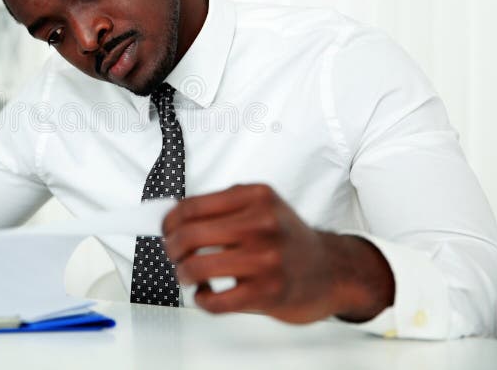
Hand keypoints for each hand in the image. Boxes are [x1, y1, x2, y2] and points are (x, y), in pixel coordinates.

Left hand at [162, 184, 393, 323]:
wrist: (329, 271)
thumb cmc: (286, 240)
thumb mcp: (261, 207)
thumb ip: (221, 207)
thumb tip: (171, 217)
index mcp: (256, 196)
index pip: (192, 205)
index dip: (170, 220)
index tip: (166, 229)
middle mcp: (262, 224)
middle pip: (189, 235)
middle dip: (171, 248)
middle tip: (174, 254)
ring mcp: (266, 259)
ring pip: (196, 267)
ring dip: (184, 274)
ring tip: (190, 275)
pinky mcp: (267, 293)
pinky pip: (214, 300)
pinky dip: (201, 299)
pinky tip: (207, 293)